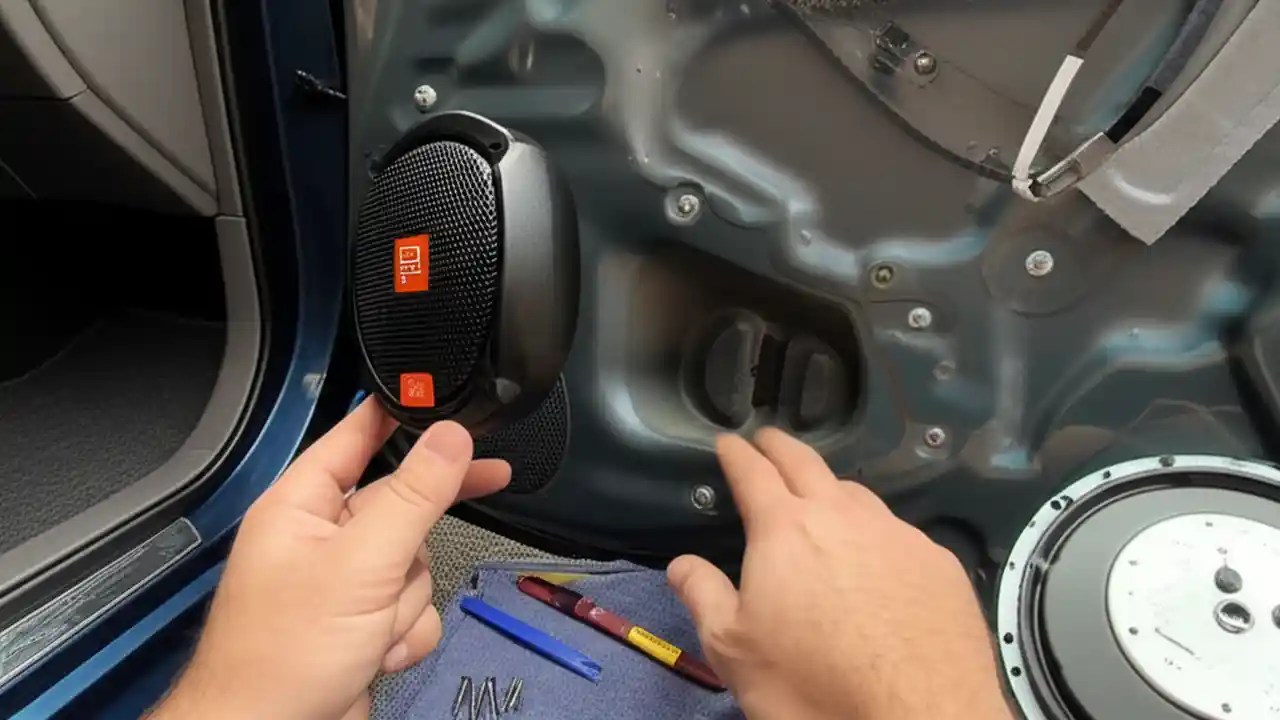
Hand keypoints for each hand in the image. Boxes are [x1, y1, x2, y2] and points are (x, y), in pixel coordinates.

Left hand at [150, 399, 509, 719]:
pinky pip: (414, 611)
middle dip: (415, 542)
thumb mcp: (362, 564)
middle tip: (487, 481)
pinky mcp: (363, 625)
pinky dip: (406, 634)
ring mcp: (344, 586)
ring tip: (373, 627)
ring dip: (407, 601)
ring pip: (415, 564)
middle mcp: (320, 540)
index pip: (357, 436)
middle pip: (402, 505)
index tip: (449, 399)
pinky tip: (378, 653)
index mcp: (301, 506)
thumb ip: (413, 497)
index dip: (404, 416)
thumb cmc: (281, 657)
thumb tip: (450, 438)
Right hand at [668, 430, 1010, 719]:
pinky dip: (876, 533)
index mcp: (785, 529)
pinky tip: (876, 558)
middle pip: (808, 464)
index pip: (754, 472)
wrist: (920, 719)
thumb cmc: (812, 685)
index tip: (728, 441)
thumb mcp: (734, 651)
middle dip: (782, 448)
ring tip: (821, 497)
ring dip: (832, 488)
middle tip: (768, 441)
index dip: (737, 453)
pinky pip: (898, 533)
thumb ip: (704, 598)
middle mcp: (844, 516)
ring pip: (858, 495)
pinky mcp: (939, 563)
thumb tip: (682, 563)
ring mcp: (899, 535)